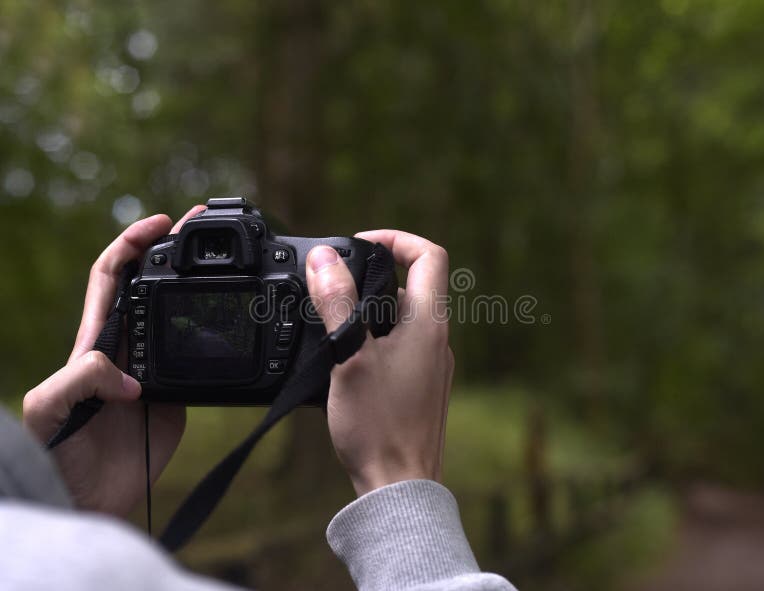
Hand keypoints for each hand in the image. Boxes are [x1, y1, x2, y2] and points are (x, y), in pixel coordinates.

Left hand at [23, 206, 205, 515]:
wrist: (88, 496)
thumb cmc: (56, 450)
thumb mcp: (50, 406)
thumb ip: (81, 377)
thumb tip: (127, 373)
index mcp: (95, 339)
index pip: (112, 275)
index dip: (133, 244)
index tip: (161, 224)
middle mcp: (127, 346)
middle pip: (150, 283)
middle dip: (173, 247)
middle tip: (201, 222)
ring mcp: (154, 366)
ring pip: (178, 312)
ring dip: (198, 281)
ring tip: (224, 259)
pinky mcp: (177, 390)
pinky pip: (200, 353)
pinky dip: (216, 331)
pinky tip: (232, 321)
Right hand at [305, 231, 453, 495]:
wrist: (400, 487)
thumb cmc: (378, 427)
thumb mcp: (350, 356)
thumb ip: (337, 303)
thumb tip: (324, 258)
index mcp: (428, 324)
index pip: (428, 255)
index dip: (395, 239)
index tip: (360, 245)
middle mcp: (437, 340)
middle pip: (412, 285)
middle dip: (371, 278)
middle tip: (334, 287)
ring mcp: (431, 365)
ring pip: (403, 319)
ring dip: (370, 312)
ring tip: (333, 326)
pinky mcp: (420, 386)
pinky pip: (400, 347)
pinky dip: (375, 340)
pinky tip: (345, 362)